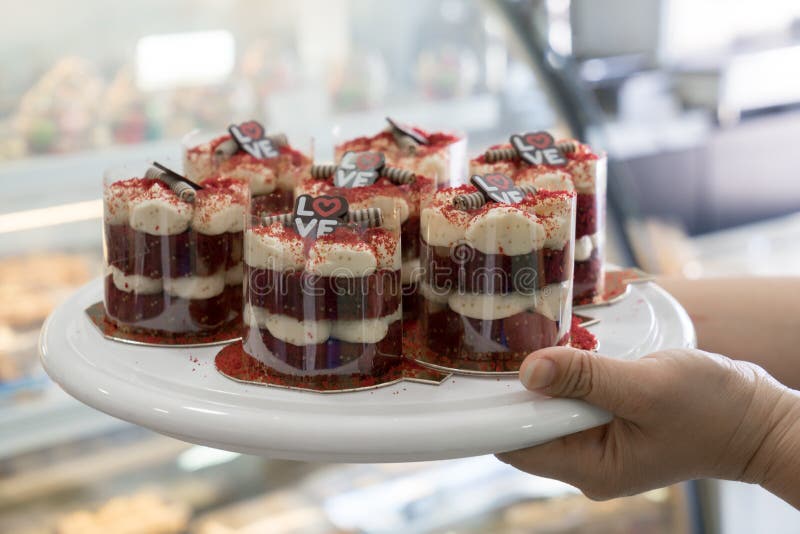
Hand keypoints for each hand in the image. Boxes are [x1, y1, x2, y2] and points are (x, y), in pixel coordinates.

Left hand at [496, 346, 797, 500]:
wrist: (756, 418)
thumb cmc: (711, 408)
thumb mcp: (646, 386)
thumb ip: (586, 378)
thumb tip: (528, 370)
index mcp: (591, 468)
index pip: (517, 446)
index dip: (495, 411)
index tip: (478, 374)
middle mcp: (587, 463)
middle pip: (528, 426)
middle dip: (519, 388)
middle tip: (510, 342)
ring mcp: (597, 444)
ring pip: (549, 410)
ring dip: (546, 377)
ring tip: (538, 339)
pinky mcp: (607, 424)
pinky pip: (572, 401)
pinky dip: (568, 376)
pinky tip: (568, 349)